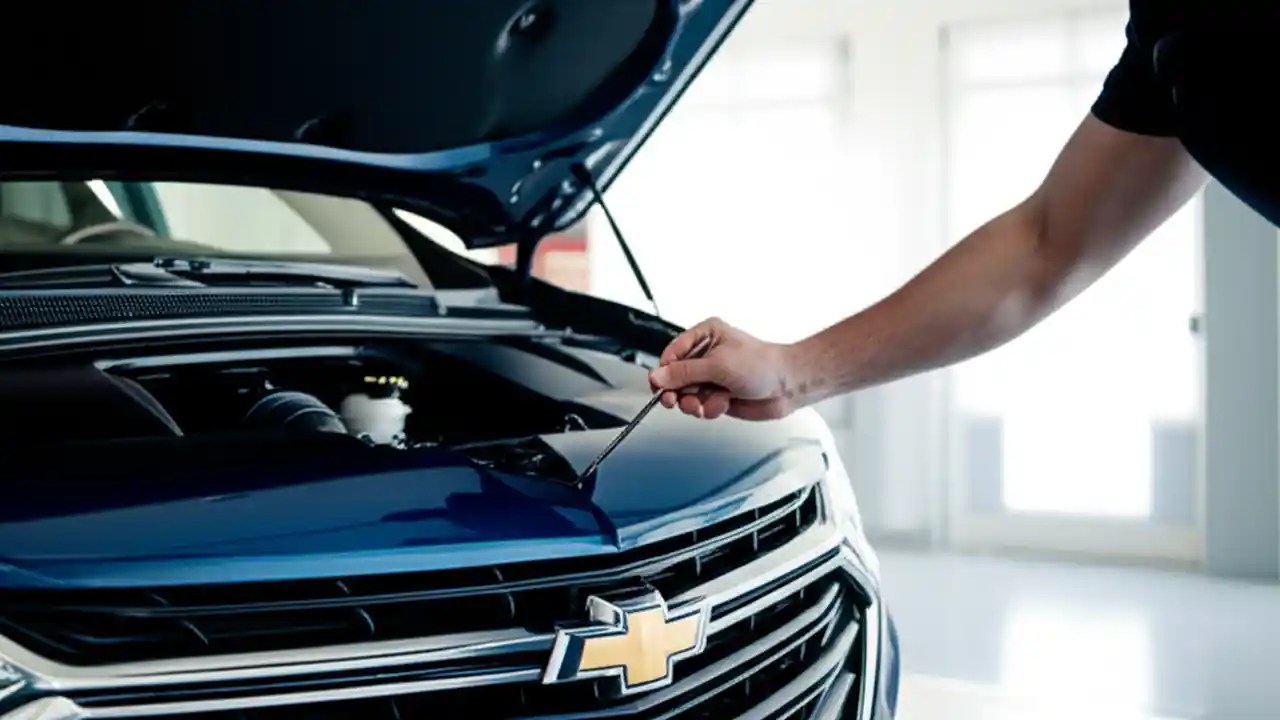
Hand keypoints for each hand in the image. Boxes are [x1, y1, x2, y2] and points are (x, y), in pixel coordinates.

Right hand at [647, 317, 794, 420]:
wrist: (787, 386)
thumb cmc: (763, 365)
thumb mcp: (718, 365)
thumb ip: (685, 373)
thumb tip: (659, 376)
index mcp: (706, 335)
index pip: (672, 354)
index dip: (664, 371)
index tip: (659, 386)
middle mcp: (706, 355)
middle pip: (675, 376)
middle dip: (677, 391)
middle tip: (673, 400)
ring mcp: (712, 376)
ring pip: (686, 394)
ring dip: (694, 402)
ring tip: (705, 403)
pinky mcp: (718, 394)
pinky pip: (700, 405)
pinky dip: (709, 408)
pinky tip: (723, 403)